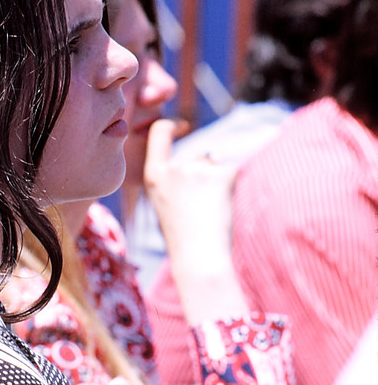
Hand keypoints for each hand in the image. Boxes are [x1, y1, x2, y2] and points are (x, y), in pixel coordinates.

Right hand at [143, 118, 236, 261]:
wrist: (199, 258)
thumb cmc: (181, 237)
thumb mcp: (163, 201)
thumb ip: (174, 176)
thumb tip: (204, 154)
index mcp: (154, 175)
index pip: (159, 132)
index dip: (171, 125)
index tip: (182, 126)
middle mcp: (174, 167)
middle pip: (196, 155)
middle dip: (203, 173)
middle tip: (199, 207)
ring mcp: (198, 169)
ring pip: (214, 164)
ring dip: (216, 181)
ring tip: (209, 210)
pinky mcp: (222, 174)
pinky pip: (231, 169)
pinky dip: (230, 185)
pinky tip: (221, 205)